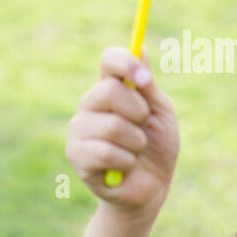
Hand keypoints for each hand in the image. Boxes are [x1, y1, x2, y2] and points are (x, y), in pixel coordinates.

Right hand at [65, 45, 178, 216]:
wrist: (151, 187)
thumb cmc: (157, 148)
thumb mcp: (160, 113)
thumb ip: (147, 86)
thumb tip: (141, 48)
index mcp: (111, 87)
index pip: (109, 59)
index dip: (126, 64)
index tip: (145, 81)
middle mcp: (91, 104)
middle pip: (109, 90)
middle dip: (138, 112)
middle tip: (143, 127)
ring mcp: (80, 128)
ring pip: (112, 126)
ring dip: (136, 142)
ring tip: (135, 151)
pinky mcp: (76, 154)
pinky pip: (105, 152)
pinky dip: (126, 161)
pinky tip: (124, 167)